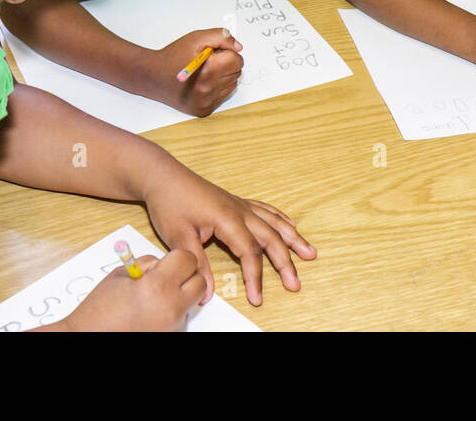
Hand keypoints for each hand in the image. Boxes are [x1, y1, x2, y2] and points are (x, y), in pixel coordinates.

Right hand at [62, 249, 203, 330]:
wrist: (88, 337)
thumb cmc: (99, 309)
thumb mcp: (121, 275)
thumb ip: (147, 265)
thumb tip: (163, 263)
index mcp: (158, 286)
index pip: (188, 260)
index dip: (178, 258)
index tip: (169, 261)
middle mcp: (171, 308)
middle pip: (199, 282)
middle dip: (186, 276)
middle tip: (167, 277)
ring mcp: (173, 327)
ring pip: (191, 302)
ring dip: (180, 296)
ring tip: (153, 300)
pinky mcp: (172, 337)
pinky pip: (181, 319)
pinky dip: (172, 313)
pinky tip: (151, 315)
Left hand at [142, 158, 315, 305]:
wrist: (164, 177)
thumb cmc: (170, 203)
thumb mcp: (178, 238)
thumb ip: (197, 265)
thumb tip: (208, 292)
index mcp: (228, 219)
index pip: (250, 253)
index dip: (255, 277)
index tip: (258, 298)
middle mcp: (240, 210)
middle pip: (270, 238)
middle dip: (285, 263)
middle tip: (295, 284)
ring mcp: (240, 205)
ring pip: (274, 223)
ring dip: (293, 239)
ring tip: (310, 253)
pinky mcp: (237, 202)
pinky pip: (266, 210)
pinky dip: (281, 219)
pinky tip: (292, 225)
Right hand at [143, 29, 242, 116]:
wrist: (152, 76)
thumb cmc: (173, 56)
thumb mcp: (196, 38)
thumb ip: (221, 37)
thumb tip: (239, 48)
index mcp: (207, 71)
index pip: (237, 60)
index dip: (226, 52)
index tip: (213, 52)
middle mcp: (208, 91)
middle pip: (236, 72)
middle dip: (226, 63)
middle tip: (207, 61)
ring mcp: (206, 103)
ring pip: (232, 84)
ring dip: (223, 75)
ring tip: (204, 71)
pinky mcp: (204, 110)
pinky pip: (224, 95)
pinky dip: (218, 87)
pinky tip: (202, 82)